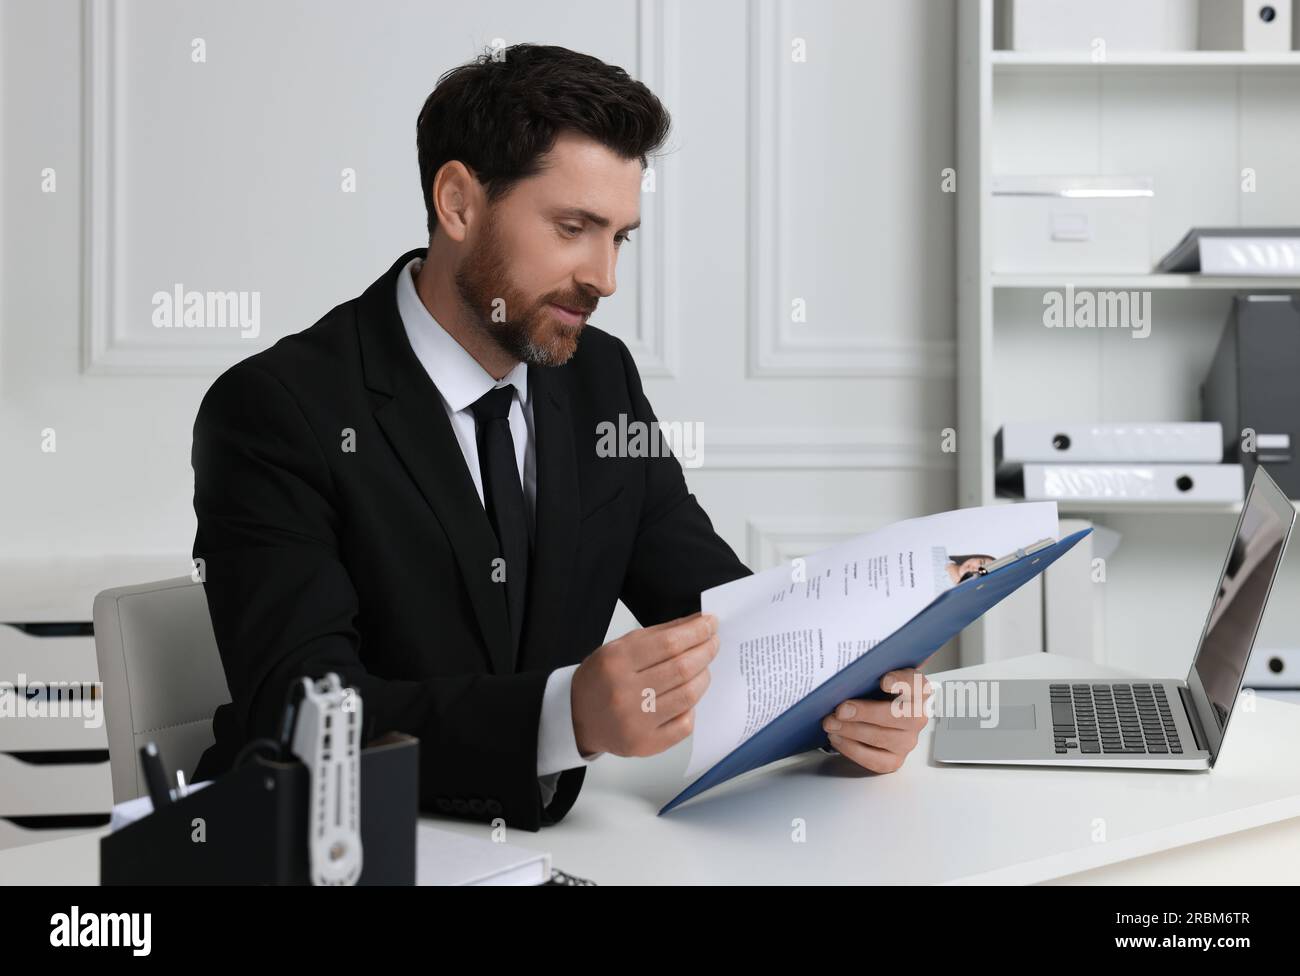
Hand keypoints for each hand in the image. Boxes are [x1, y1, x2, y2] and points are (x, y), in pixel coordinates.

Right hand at [571, 611, 718, 757]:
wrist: (578, 717)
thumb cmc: (602, 679)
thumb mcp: (620, 647)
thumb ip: (660, 634)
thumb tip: (697, 622)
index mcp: (616, 662)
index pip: (669, 643)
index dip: (696, 632)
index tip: (710, 624)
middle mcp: (624, 693)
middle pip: (682, 668)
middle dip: (705, 651)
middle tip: (713, 643)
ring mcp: (635, 722)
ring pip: (688, 696)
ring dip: (703, 677)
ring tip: (703, 668)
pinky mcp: (645, 745)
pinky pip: (685, 724)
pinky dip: (692, 708)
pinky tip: (687, 697)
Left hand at [821, 668, 931, 773]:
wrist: (873, 715)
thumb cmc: (873, 692)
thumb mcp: (874, 677)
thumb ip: (869, 672)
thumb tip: (847, 672)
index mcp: (918, 691)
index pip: (916, 683)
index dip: (901, 682)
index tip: (884, 681)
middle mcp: (917, 717)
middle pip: (897, 716)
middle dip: (865, 713)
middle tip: (841, 710)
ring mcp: (908, 741)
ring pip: (882, 738)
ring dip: (852, 731)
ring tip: (831, 723)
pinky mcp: (895, 760)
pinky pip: (874, 760)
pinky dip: (852, 749)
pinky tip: (837, 738)